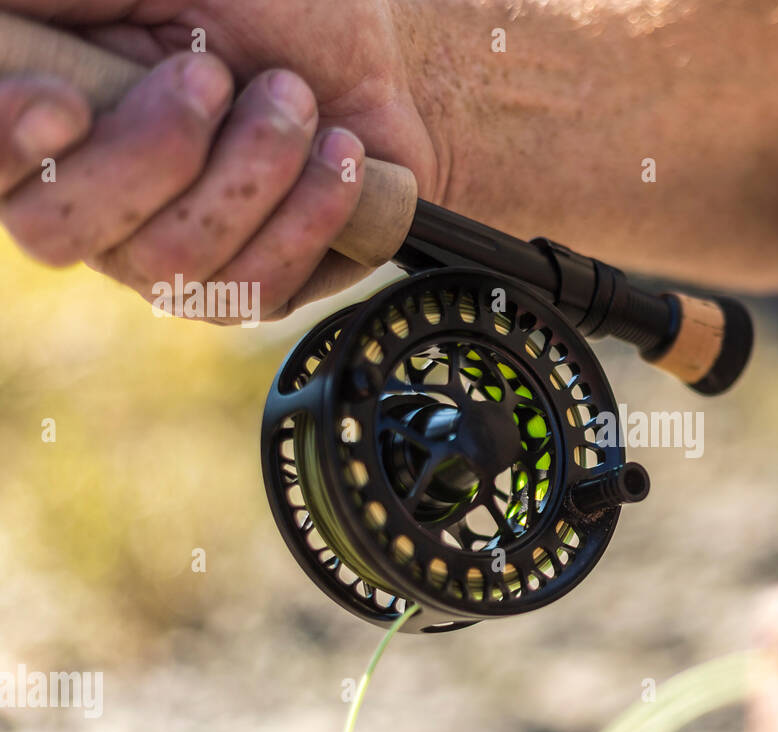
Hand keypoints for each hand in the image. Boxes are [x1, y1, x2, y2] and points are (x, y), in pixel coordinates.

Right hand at [0, 0, 444, 320]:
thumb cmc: (260, 4)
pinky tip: (337, 153)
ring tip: (296, 98)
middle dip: (154, 150)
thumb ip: (60, 2)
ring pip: (173, 261)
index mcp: (43, 119)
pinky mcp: (245, 291)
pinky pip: (254, 287)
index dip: (7, 143)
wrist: (377, 53)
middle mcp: (88, 201)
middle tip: (214, 74)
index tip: (66, 105)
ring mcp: (165, 258)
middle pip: (57, 231)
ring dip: (252, 165)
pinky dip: (310, 209)